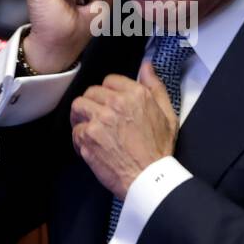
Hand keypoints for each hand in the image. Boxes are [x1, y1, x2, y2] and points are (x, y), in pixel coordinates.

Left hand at [70, 62, 178, 197]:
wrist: (149, 177)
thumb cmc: (159, 149)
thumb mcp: (167, 113)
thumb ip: (155, 87)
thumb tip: (147, 66)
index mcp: (136, 95)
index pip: (110, 80)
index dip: (109, 92)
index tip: (111, 104)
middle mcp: (116, 104)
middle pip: (91, 92)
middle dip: (94, 104)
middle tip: (99, 118)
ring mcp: (100, 120)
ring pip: (78, 107)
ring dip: (82, 117)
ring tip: (90, 128)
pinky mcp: (88, 138)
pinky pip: (76, 130)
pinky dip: (80, 139)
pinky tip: (91, 146)